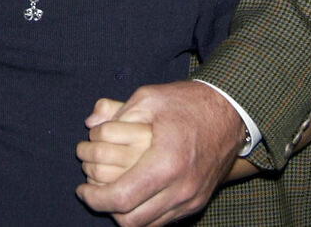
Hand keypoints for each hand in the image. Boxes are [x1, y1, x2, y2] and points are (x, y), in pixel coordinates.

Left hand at [76, 81, 243, 226]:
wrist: (230, 112)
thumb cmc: (187, 102)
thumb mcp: (149, 97)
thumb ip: (116, 112)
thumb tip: (89, 124)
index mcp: (166, 162)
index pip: (121, 197)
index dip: (95, 198)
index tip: (81, 189)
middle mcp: (181, 189)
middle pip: (131, 220)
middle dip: (105, 208)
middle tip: (91, 191)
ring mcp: (191, 199)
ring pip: (146, 225)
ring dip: (123, 214)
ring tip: (109, 192)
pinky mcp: (196, 202)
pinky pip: (162, 221)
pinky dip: (142, 213)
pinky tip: (131, 194)